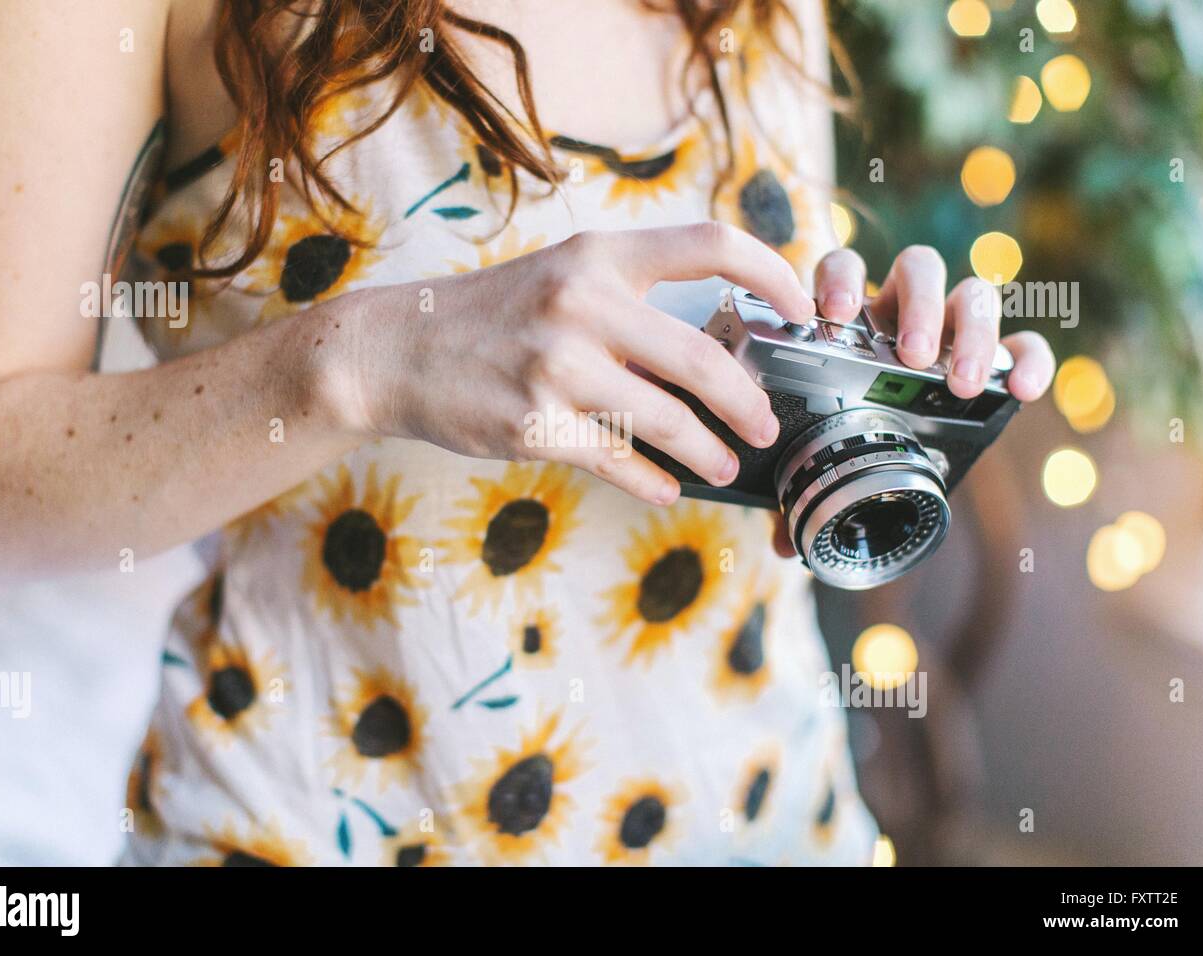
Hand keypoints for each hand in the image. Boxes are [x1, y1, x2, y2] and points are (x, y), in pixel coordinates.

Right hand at [356, 223, 816, 505]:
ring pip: (667, 422)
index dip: (773, 273)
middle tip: (766, 426)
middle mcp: (581, 304)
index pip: (711, 244)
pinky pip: (618, 462)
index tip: (802, 309)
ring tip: (727, 467)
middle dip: (749, 402)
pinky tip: (668, 489)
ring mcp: (556, 368)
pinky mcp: (534, 426)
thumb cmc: (492, 314)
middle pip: (704, 356)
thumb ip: (632, 302)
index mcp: (599, 255)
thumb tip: (717, 353)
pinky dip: (653, 482)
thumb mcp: (561, 278)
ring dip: (710, 453)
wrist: (400, 350)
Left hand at [769, 244, 1056, 557]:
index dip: (841, 280)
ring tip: (963, 382)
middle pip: (919, 270)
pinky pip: (1024, 343)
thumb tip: (784, 544)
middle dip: (919, 308)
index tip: (836, 315)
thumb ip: (800, 488)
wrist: (892, 448)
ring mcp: (953, 327)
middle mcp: (901, 313)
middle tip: (915, 359)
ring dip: (972, 333)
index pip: (844, 269)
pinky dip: (1029, 360)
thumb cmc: (850, 437)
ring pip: (974, 294)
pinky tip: (1026, 391)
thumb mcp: (821, 457)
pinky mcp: (999, 355)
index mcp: (849, 321)